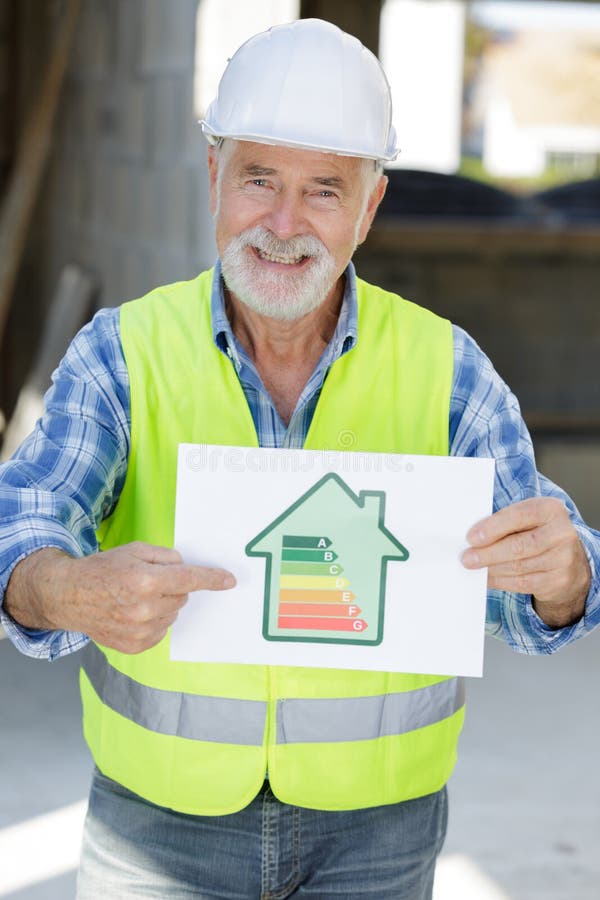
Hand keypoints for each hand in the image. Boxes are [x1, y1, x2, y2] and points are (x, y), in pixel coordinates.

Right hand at [5, 542, 235, 653]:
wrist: (70, 596)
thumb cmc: (102, 570)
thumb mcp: (134, 550)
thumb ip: (165, 557)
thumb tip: (185, 568)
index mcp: (145, 580)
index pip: (189, 579)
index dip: (212, 579)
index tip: (229, 580)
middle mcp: (145, 608)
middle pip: (182, 597)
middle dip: (172, 588)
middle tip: (147, 582)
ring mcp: (140, 631)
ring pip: (173, 615)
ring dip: (163, 606)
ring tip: (135, 598)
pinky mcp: (135, 646)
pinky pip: (161, 631)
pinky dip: (154, 622)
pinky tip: (132, 613)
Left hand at [461, 497, 589, 627]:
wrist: (570, 561)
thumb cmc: (538, 533)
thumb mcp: (528, 519)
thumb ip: (504, 523)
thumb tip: (473, 538)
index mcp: (551, 509)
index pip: (518, 516)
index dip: (492, 528)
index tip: (471, 538)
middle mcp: (561, 533)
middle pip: (519, 545)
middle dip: (488, 553)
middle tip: (467, 558)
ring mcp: (563, 559)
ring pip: (519, 566)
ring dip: (491, 568)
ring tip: (473, 567)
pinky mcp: (558, 580)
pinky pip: (523, 583)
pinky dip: (501, 581)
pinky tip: (488, 578)